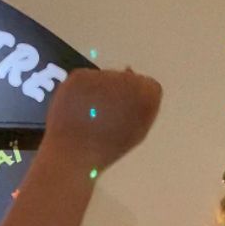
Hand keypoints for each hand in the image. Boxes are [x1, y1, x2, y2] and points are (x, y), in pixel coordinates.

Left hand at [43, 68, 162, 171]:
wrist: (75, 152)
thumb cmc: (110, 148)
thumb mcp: (138, 130)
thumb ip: (143, 104)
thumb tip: (131, 74)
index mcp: (148, 94)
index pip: (149, 87)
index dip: (139, 101)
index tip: (128, 116)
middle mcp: (128, 78)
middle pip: (127, 79)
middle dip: (119, 92)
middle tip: (107, 116)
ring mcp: (102, 74)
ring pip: (105, 77)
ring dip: (101, 90)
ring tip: (91, 114)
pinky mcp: (80, 75)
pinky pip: (86, 77)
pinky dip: (82, 89)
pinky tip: (78, 107)